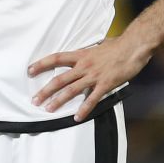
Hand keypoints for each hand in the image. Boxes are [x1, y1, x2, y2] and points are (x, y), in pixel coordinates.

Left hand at [28, 35, 150, 121]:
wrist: (133, 46)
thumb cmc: (117, 45)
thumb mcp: (98, 46)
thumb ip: (88, 53)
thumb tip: (84, 54)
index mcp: (81, 55)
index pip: (56, 58)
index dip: (42, 64)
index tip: (30, 70)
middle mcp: (84, 66)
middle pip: (59, 79)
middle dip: (45, 90)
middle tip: (35, 100)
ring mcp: (93, 76)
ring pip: (71, 90)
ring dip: (58, 101)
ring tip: (48, 109)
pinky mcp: (105, 85)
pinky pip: (92, 99)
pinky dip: (84, 109)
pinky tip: (77, 117)